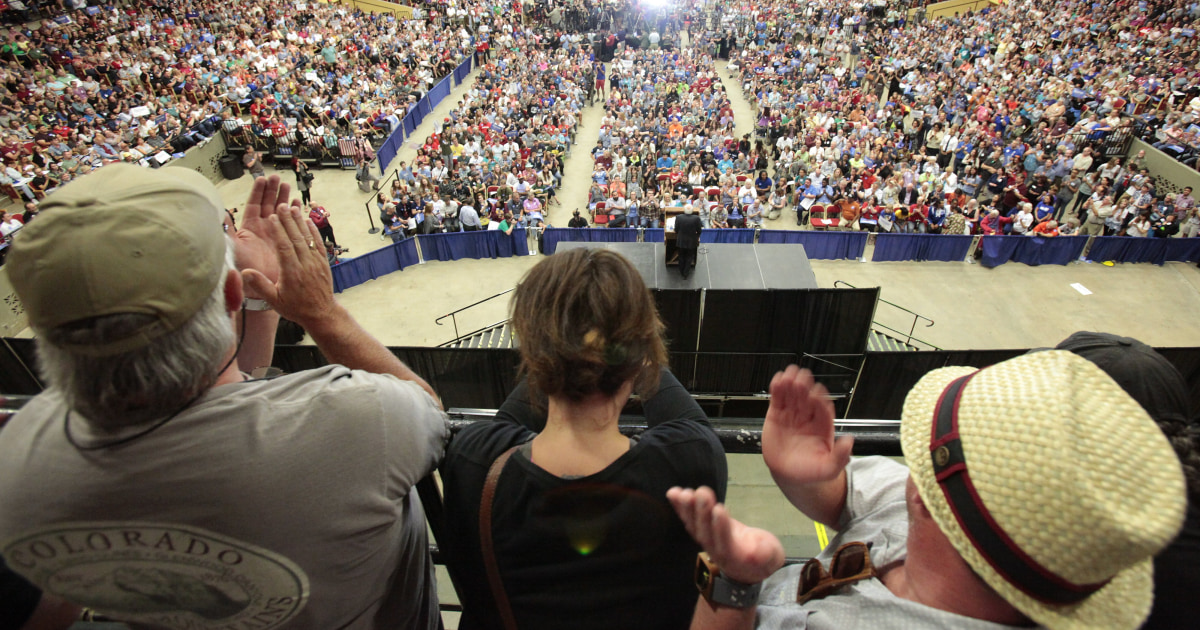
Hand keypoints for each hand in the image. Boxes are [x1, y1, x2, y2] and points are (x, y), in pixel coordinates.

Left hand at [235, 175, 291, 297]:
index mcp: (249, 229)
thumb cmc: (243, 273)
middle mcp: (261, 231)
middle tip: (277, 178)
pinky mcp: (285, 244)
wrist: (258, 292)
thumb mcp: (233, 250)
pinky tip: (299, 207)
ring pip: (281, 214)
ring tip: (289, 188)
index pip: (254, 205)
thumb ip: (227, 233)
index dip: (258, 192)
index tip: (263, 179)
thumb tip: (218, 214)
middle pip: (268, 205)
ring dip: (285, 200)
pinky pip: (292, 227)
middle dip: (273, 191)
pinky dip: (296, 217)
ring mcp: (274, 237)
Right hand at [242, 205, 337, 327]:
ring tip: (293, 208)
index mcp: (291, 272)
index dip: (278, 231)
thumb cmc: (296, 308)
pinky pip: (319, 243)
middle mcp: (305, 265)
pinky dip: (314, 231)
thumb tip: (245, 272)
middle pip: (296, 238)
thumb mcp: (274, 300)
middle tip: (281, 205)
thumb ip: (260, 285)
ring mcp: (316, 262)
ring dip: (300, 222)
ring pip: (308, 238)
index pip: (284, 247)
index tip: (272, 217)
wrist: (321, 314)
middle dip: (288, 220)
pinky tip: (308, 220)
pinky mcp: (324, 262)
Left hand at [667, 486, 784, 584]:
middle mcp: (716, 549)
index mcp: (735, 555)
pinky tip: (673, 493)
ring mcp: (706, 540)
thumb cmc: (762, 557)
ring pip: (694, 525)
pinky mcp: (701, 530)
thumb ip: (765, 553)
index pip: (725, 541)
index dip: (721, 526)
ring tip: (683, 493)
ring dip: (687, 508)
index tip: (719, 508)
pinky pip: (688, 519)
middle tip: (701, 493)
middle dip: (702, 512)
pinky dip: (680, 507)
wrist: (747, 565)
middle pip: (706, 532)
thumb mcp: (771, 557)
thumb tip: (757, 551)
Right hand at [762, 366, 853, 486]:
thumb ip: (840, 456)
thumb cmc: (811, 471)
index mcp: (823, 426)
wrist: (789, 475)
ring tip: (789, 374)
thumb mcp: (829, 468)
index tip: (816, 394)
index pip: (823, 408)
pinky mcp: (777, 415)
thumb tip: (849, 441)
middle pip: (807, 397)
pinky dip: (777, 388)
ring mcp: (792, 414)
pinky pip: (778, 399)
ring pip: (793, 394)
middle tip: (801, 379)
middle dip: (805, 387)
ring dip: (791, 383)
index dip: (819, 400)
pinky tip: (778, 380)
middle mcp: (808, 417)